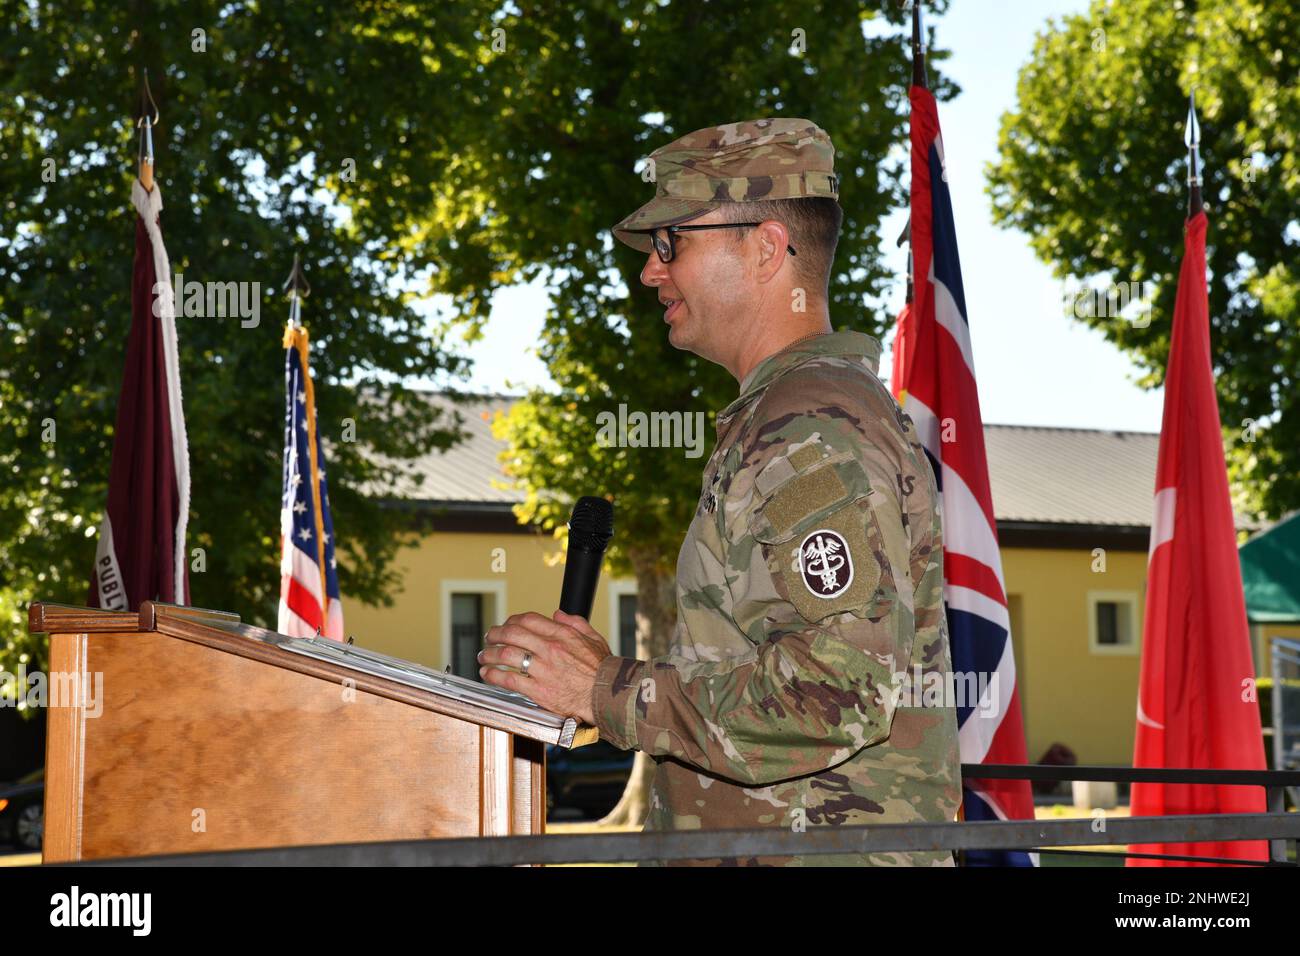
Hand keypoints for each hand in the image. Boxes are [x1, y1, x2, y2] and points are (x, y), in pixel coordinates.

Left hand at [478, 610, 610, 725]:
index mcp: (562, 635)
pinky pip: (509, 679)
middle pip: (512, 634)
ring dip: (489, 654)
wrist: (607, 696)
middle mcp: (550, 649)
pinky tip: (487, 674)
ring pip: (506, 655)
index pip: (528, 620)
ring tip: (483, 656)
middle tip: (488, 638)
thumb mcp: (594, 638)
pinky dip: (494, 675)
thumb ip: (575, 623)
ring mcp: (542, 669)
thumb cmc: (603, 670)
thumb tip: (558, 614)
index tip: (505, 625)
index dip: (511, 621)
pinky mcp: (538, 690)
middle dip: (495, 634)